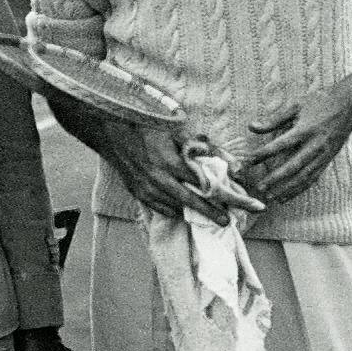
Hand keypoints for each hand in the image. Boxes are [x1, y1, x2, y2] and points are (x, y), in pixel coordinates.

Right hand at [99, 122, 239, 221]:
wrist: (112, 134)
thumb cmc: (147, 128)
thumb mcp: (176, 133)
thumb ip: (200, 148)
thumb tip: (226, 161)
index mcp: (171, 162)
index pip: (204, 183)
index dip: (223, 194)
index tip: (239, 203)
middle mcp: (160, 179)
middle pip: (192, 202)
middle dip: (212, 213)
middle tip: (227, 222)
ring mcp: (148, 190)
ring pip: (177, 207)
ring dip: (193, 211)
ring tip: (208, 214)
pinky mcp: (139, 195)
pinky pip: (162, 209)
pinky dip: (175, 209)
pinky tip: (182, 208)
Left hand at [238, 88, 351, 203]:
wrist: (349, 107)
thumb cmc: (319, 102)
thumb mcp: (296, 106)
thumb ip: (273, 120)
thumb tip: (250, 127)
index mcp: (306, 129)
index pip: (281, 144)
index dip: (264, 153)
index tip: (249, 161)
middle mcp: (315, 145)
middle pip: (293, 166)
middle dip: (276, 178)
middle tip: (260, 187)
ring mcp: (323, 155)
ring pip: (304, 177)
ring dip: (287, 189)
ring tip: (272, 198)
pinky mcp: (327, 161)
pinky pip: (312, 178)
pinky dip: (299, 189)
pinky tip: (287, 196)